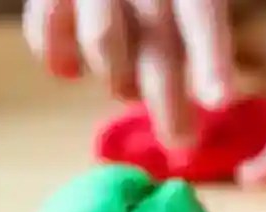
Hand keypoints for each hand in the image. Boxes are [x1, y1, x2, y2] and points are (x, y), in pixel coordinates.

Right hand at [24, 0, 235, 146]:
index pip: (202, 18)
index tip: (219, 102)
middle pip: (156, 45)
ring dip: (119, 80)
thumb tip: (219, 89)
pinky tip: (69, 72)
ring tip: (128, 92)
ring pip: (103, 41)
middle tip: (182, 141)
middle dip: (169, 103)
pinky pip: (45, 23)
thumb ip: (203, 16)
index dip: (211, 62)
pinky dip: (56, 55)